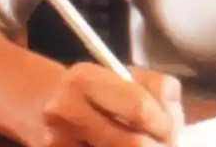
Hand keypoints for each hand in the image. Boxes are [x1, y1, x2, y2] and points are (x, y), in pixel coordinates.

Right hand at [33, 62, 184, 146]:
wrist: (42, 103)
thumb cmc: (95, 89)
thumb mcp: (124, 75)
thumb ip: (156, 88)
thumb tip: (173, 119)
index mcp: (85, 79)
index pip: (139, 108)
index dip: (164, 123)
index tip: (171, 129)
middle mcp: (65, 112)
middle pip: (132, 144)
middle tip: (167, 145)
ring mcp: (58, 142)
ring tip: (148, 145)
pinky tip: (121, 145)